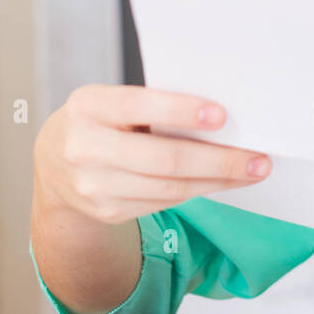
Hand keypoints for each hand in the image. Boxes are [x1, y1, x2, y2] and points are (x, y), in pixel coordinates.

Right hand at [34, 85, 271, 226]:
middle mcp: (85, 147)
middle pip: (164, 159)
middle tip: (259, 158)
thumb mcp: (112, 102)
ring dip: (219, 180)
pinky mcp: (108, 211)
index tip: (222, 116)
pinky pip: (165, 202)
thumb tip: (221, 117)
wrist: (53, 163)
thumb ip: (152, 105)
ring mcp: (94, 186)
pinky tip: (224, 181)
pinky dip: (200, 190)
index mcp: (88, 106)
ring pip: (171, 187)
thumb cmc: (100, 121)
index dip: (181, 111)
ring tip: (253, 170)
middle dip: (219, 160)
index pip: (138, 106)